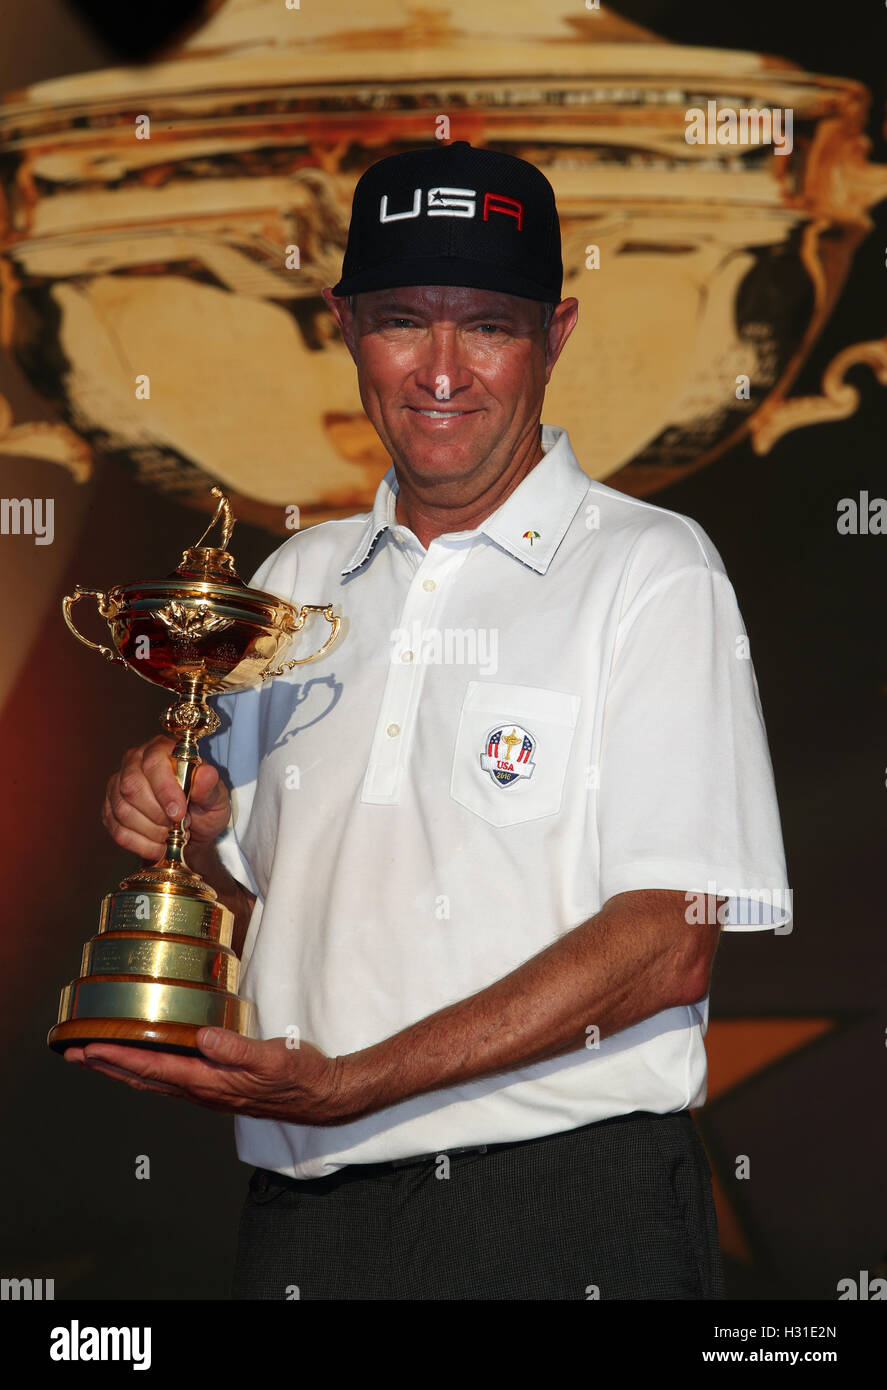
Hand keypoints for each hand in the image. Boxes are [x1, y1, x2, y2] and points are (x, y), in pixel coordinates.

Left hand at [63, 1029, 351, 1126]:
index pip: (155, 1068)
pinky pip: (172, 1080)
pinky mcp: (218, 1087)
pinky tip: (146, 1063)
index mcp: (211, 1082)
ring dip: (123, 1070)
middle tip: (74, 1054)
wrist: (322, 1097)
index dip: (120, 1058)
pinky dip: (148, 1071)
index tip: (91, 1048)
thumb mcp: (274, 1057)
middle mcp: (203, 1091)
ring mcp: (210, 1092)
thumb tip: (204, 1039)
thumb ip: (238, 1049)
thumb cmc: (300, 1076)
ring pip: (155, 1081)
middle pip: (145, 1078)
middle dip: (108, 1066)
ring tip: (97, 1058)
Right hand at [102, 734, 230, 860]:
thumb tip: (206, 774)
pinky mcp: (109, 811)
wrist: (192, 833)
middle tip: (178, 826)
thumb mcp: (216, 798)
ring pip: (123, 810)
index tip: (179, 813)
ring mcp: (117, 786)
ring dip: (151, 830)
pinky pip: (118, 831)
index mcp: (162, 749)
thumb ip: (210, 787)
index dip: (165, 790)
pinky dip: (141, 844)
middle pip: (132, 786)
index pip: (154, 763)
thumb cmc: (204, 808)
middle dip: (157, 814)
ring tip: (172, 835)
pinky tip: (158, 845)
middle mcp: (134, 762)